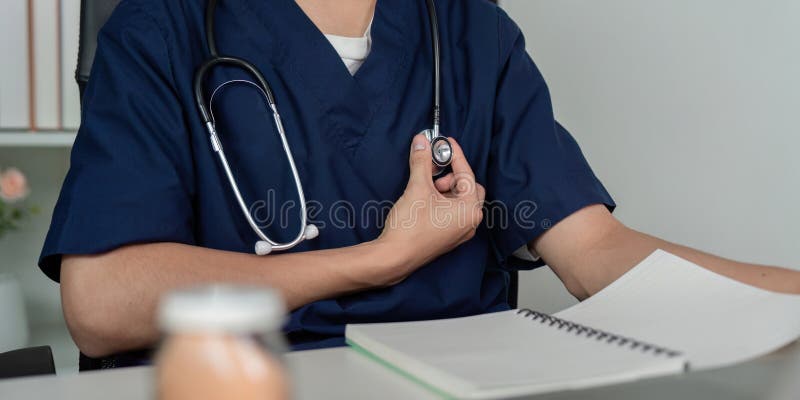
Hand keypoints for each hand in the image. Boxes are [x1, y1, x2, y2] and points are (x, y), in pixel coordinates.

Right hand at [375, 134, 484, 284]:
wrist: (394, 256)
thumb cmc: (410, 228)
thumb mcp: (417, 188)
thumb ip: (422, 162)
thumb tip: (422, 142)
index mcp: (470, 210)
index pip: (467, 174)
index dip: (455, 155)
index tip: (445, 143)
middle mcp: (469, 223)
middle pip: (468, 188)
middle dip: (451, 176)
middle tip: (434, 172)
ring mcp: (459, 232)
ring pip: (459, 201)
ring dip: (445, 189)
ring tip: (426, 188)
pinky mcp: (447, 238)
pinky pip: (452, 213)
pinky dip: (442, 202)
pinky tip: (425, 200)